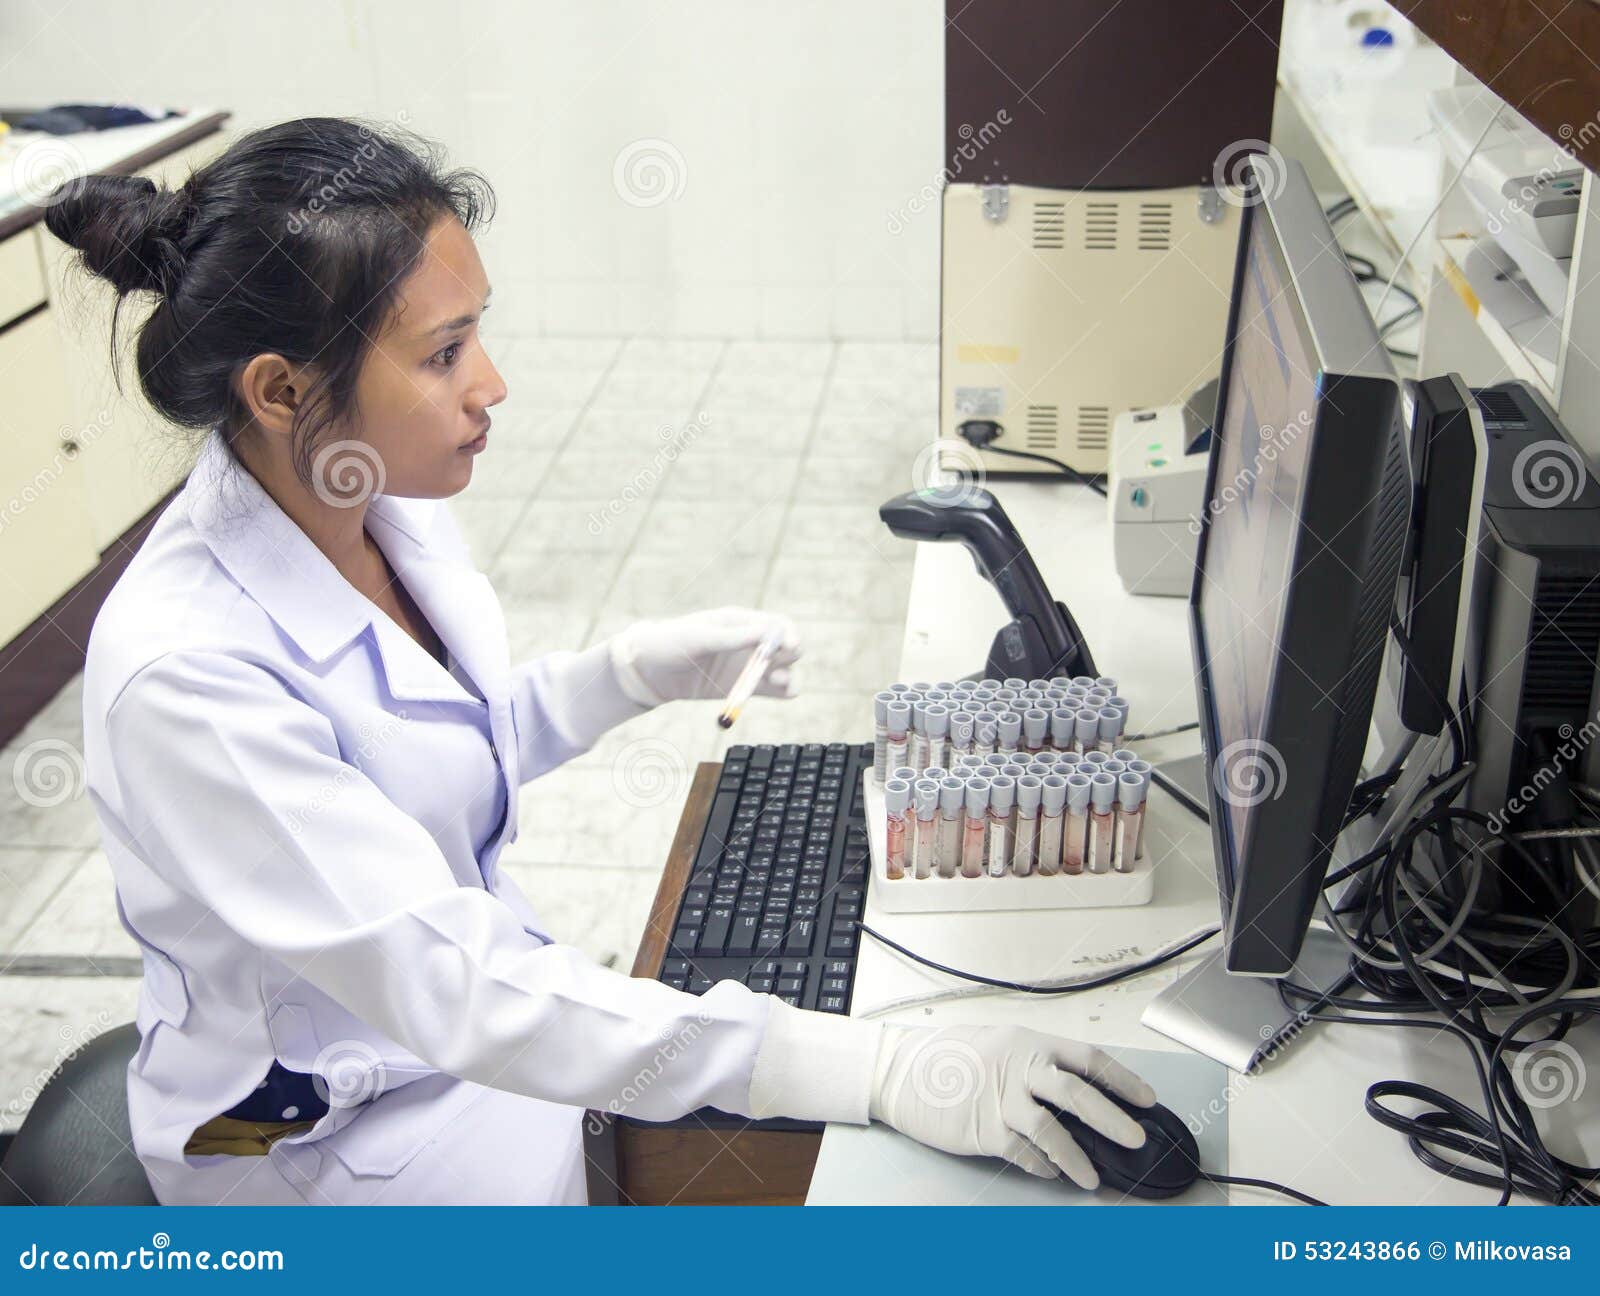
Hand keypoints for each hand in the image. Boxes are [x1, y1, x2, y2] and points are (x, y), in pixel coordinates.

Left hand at [607, 606, 800, 707]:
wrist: (647, 672)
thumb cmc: (669, 644)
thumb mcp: (698, 638)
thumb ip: (732, 637)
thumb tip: (767, 633)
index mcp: (740, 621)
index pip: (777, 624)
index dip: (788, 634)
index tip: (789, 647)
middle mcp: (749, 642)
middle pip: (786, 646)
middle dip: (789, 655)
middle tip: (777, 667)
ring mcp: (747, 666)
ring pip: (784, 669)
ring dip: (788, 675)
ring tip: (778, 683)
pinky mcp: (743, 688)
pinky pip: (772, 690)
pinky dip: (782, 692)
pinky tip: (781, 692)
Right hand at [868, 1023, 1155, 1188]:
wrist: (903, 1069)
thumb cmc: (954, 1057)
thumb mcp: (1002, 1045)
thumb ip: (1038, 1065)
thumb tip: (1082, 1094)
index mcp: (1030, 1042)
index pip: (1087, 1058)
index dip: (1122, 1079)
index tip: (1147, 1099)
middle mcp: (1019, 1066)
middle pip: (1076, 1092)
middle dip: (1112, 1118)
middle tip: (1135, 1138)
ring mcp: (1000, 1098)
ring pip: (1051, 1129)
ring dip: (1078, 1157)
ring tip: (1092, 1176)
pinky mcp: (983, 1128)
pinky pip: (1023, 1152)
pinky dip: (1041, 1165)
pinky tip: (1051, 1171)